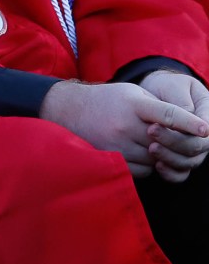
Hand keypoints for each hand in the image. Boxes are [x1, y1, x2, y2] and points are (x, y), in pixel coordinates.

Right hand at [42, 80, 208, 179]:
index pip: (168, 114)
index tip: (205, 130)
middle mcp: (125, 124)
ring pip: (155, 159)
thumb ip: (157, 107)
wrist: (68, 109)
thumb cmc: (106, 99)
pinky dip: (147, 165)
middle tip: (176, 141)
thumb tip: (186, 125)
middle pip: (165, 141)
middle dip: (174, 142)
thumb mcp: (131, 92)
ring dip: (159, 155)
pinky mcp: (109, 158)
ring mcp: (116, 143)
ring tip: (151, 144)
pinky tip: (140, 154)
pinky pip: (141, 171)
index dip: (189, 123)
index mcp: (133, 104)